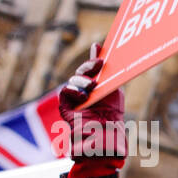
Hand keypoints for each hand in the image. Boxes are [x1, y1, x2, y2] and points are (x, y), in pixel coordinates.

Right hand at [56, 42, 125, 158]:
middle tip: (99, 64)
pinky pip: (65, 91)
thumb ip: (107, 71)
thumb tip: (102, 51)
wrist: (103, 130)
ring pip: (74, 79)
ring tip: (92, 87)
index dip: (94, 56)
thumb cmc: (111, 112)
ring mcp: (75, 96)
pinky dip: (74, 91)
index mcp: (98, 85)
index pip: (93, 67)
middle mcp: (85, 89)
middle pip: (82, 71)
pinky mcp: (65, 104)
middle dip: (89, 66)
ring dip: (83, 81)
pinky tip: (83, 97)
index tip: (98, 46)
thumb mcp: (112, 88)